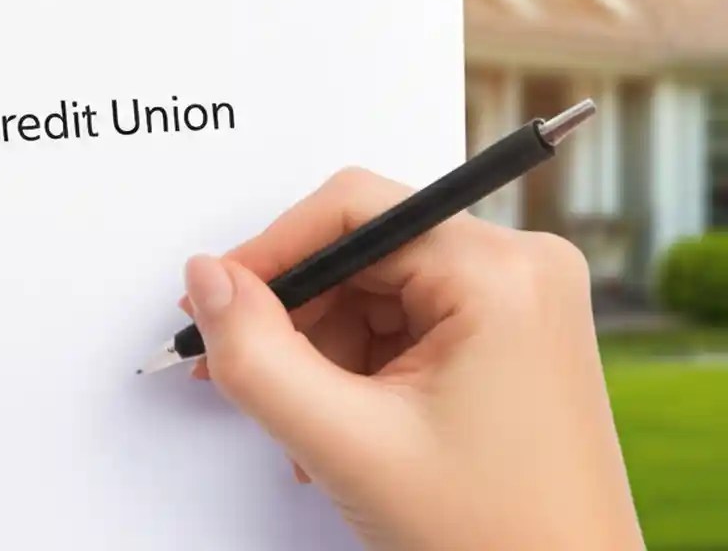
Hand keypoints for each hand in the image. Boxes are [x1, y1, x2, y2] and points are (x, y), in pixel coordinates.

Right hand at [183, 168, 643, 550]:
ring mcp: (519, 301)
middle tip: (238, 368)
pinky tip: (343, 420)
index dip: (270, 250)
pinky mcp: (508, 334)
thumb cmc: (493, 536)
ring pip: (375, 290)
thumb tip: (206, 279)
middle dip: (295, 314)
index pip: (354, 209)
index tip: (215, 298)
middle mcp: (521, 268)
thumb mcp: (347, 443)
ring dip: (322, 350)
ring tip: (309, 425)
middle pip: (362, 251)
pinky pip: (404, 320)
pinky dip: (357, 364)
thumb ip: (258, 355)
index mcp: (501, 273)